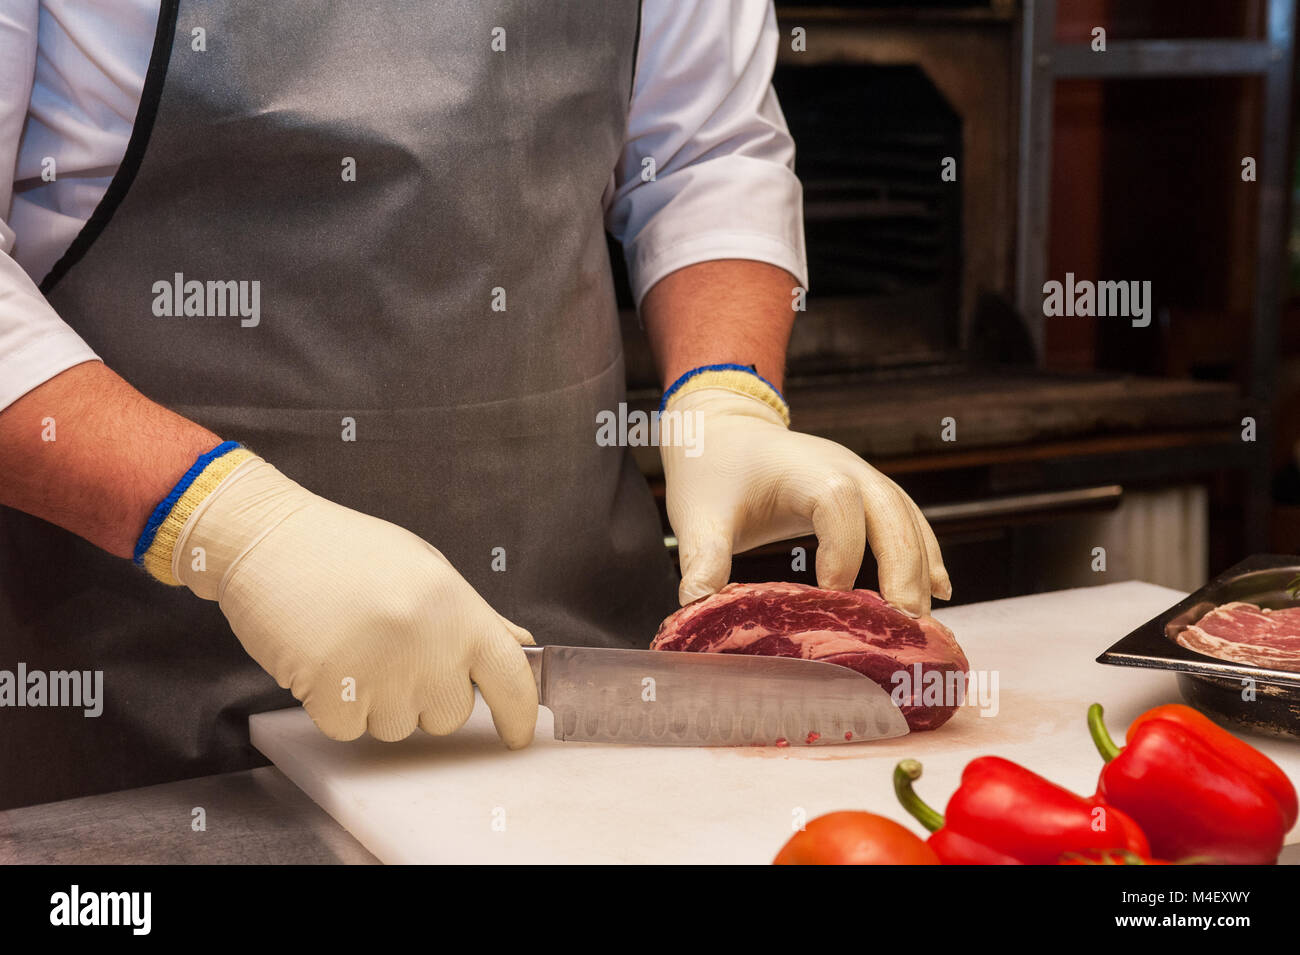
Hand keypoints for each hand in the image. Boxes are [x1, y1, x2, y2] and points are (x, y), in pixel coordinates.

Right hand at [172, 458, 537, 745]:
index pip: (511, 677)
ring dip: (379, 702)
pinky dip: (336, 707)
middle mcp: (427, 642)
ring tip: (355, 647)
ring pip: (399, 728)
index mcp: (457, 607)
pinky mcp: (332, 695)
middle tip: (394, 651)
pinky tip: (326, 660)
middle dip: (428, 697)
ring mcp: (380, 671)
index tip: (518, 734)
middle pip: (451, 715)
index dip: (520, 714)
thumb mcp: (426, 569)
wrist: (268, 540)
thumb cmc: (348, 552)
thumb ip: (477, 617)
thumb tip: (521, 647)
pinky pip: (350, 730)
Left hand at [661, 388, 949, 615]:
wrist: (723, 428)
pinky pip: (909, 520)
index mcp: (801, 469)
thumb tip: (696, 611)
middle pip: (889, 510)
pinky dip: (926, 554)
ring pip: (907, 518)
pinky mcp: (866, 492)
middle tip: (903, 624)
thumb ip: (702, 561)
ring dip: (919, 568)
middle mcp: (843, 468)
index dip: (843, 547)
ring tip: (920, 623)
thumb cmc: (711, 470)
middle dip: (902, 567)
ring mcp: (861, 477)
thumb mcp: (697, 517)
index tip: (831, 595)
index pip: (837, 502)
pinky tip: (941, 591)